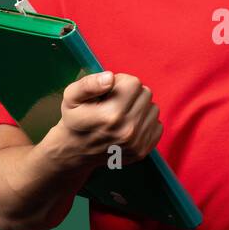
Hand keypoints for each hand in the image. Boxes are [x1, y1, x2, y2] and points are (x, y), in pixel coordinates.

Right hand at [48, 70, 163, 168]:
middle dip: (132, 94)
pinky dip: (145, 123)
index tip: (109, 91)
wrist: (75, 152)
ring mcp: (136, 143)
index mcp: (111, 115)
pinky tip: (129, 126)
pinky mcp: (143, 151)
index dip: (121, 82)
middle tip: (115, 103)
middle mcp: (127, 130)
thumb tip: (110, 77)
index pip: (134, 83)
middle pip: (146, 94)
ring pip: (153, 109)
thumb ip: (89, 84)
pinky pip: (157, 126)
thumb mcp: (71, 96)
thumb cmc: (74, 120)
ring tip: (121, 115)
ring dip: (140, 108)